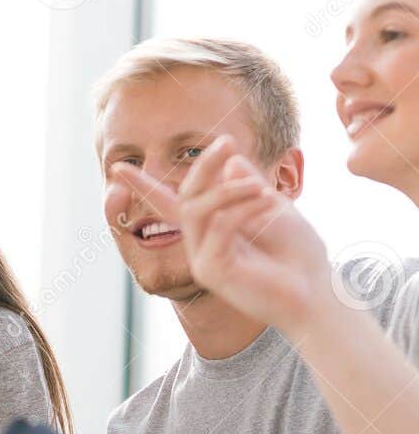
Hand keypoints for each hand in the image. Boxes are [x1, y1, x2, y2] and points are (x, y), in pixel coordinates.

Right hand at [113, 136, 333, 335]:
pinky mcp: (212, 271)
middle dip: (202, 167)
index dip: (143, 186)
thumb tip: (230, 161)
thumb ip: (248, 186)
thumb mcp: (272, 208)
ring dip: (229, 190)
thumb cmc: (297, 255)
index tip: (118, 167)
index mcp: (210, 230)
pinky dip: (242, 211)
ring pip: (197, 211)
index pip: (170, 204)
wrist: (315, 291)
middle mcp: (200, 245)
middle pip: (185, 197)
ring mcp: (202, 260)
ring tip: (262, 188)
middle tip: (226, 142)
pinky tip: (267, 204)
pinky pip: (218, 229)